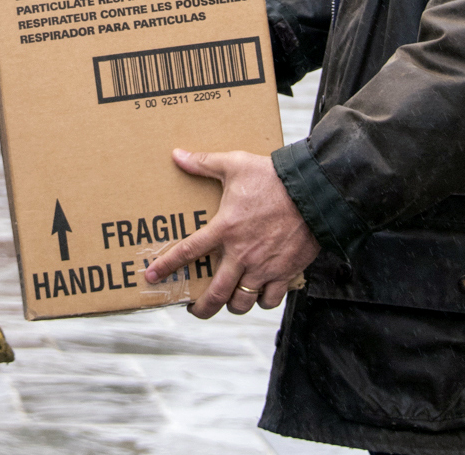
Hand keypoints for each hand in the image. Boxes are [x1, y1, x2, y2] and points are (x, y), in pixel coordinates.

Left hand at [143, 148, 320, 318]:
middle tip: (194, 309)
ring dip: (232, 305)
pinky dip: (263, 302)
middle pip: (216, 293)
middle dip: (201, 308)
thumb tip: (177, 155)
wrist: (313, 191)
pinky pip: (271, 300)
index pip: (188, 251)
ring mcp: (264, 267)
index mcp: (225, 228)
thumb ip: (203, 163)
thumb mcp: (234, 164)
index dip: (166, 266)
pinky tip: (259, 296)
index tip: (151, 276)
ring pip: (242, 302)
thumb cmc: (272, 177)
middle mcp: (242, 254)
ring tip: (228, 301)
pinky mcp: (286, 272)